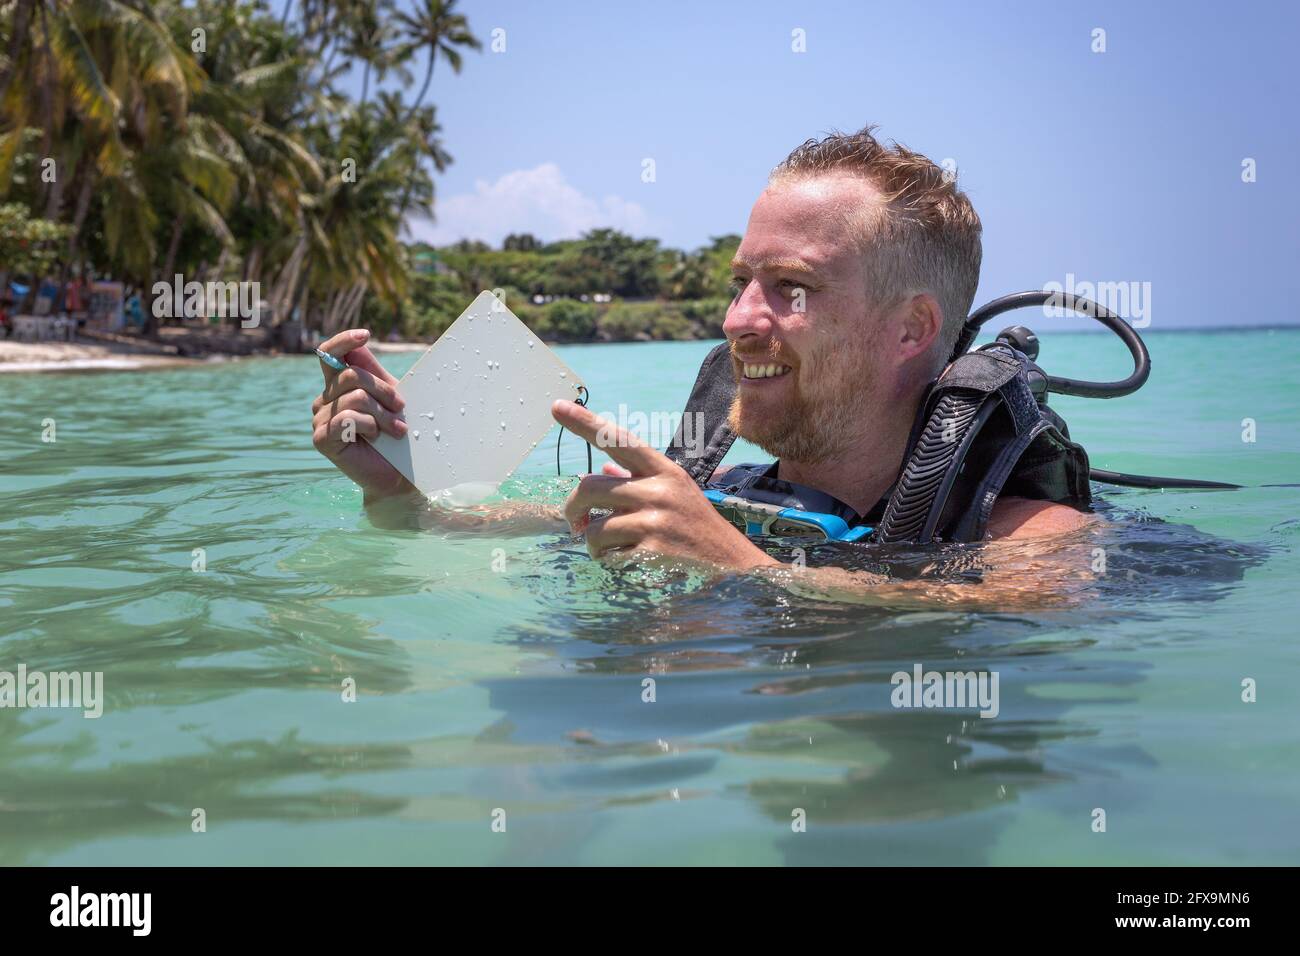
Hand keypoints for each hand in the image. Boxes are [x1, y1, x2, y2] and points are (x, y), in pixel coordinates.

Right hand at [310, 329, 414, 498]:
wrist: (399, 475)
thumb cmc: (397, 438)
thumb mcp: (389, 399)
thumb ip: (374, 373)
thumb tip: (361, 345)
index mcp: (337, 387)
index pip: (329, 354)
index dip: (343, 341)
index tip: (365, 335)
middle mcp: (324, 401)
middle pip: (352, 375)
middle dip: (384, 390)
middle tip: (401, 409)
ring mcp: (320, 420)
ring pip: (354, 397)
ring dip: (383, 414)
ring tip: (397, 430)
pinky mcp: (321, 439)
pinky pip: (347, 417)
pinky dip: (369, 426)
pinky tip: (375, 438)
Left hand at [553, 400, 776, 569]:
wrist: (733, 567)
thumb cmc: (698, 528)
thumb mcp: (676, 494)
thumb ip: (638, 480)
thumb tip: (604, 465)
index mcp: (664, 471)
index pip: (618, 439)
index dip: (584, 423)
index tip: (556, 406)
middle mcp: (658, 490)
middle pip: (589, 486)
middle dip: (573, 507)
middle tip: (574, 522)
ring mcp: (655, 521)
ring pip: (594, 529)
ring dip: (593, 544)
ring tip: (609, 549)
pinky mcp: (651, 553)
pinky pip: (608, 556)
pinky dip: (610, 562)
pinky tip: (629, 562)